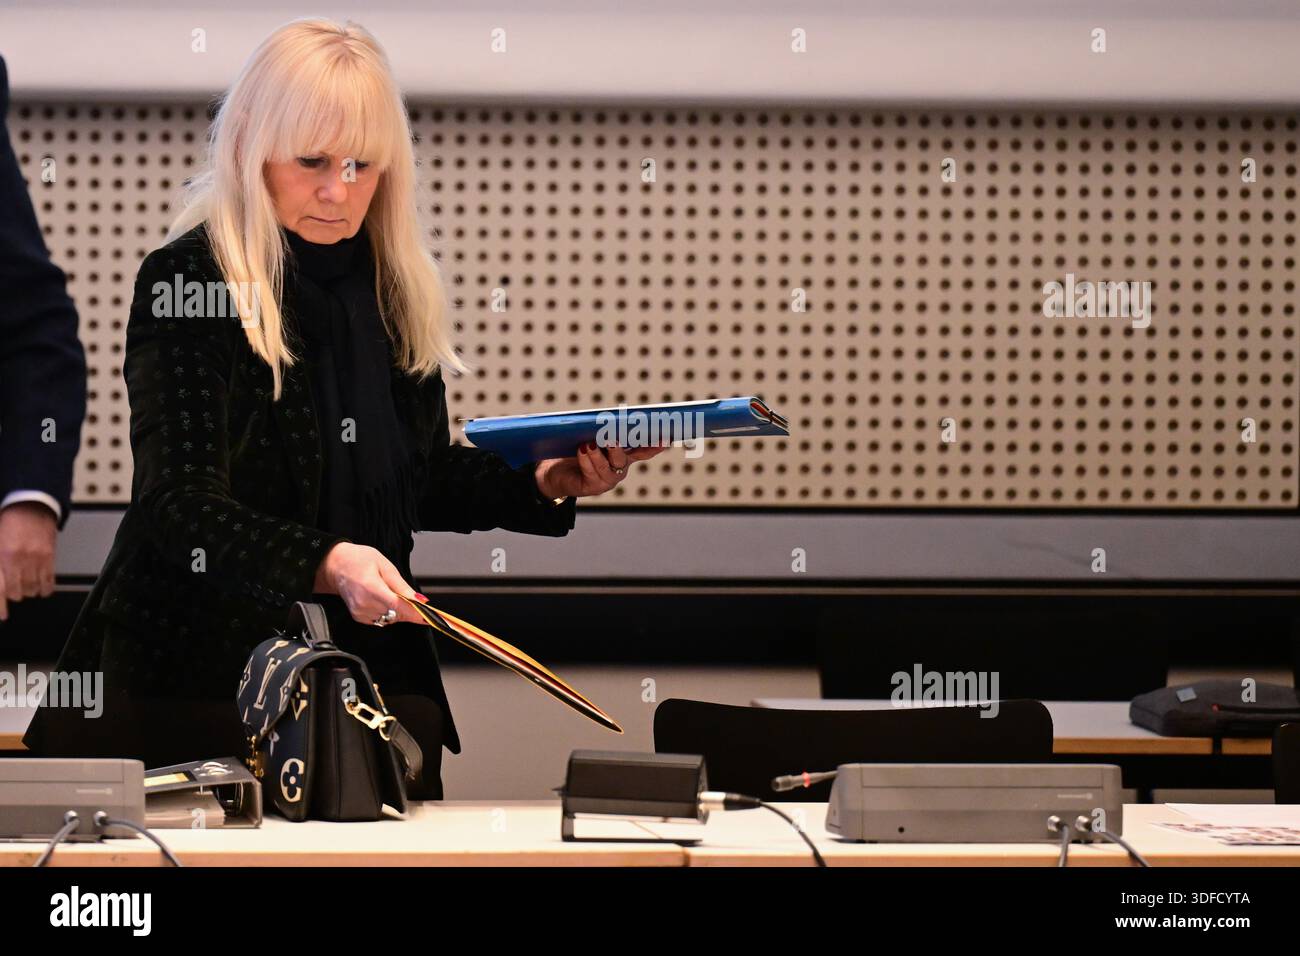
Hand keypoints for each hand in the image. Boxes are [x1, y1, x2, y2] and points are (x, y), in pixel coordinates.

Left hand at [0, 502, 58, 620]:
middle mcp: (18, 560)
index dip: (1, 605)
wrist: (32, 504)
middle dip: (13, 593)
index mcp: (2, 555)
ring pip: (32, 589)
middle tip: (13, 588)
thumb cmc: (9, 520)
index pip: (1, 588)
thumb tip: (0, 578)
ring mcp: (36, 560)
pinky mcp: (50, 558)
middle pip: (16, 592)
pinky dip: (45, 588)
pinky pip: (49, 581)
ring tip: (26, 585)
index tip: (3, 615)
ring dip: (28, 591)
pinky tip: (41, 587)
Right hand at [311, 542, 428, 626]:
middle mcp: (364, 604)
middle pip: (396, 614)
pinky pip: (381, 619)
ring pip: (390, 618)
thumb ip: (402, 586)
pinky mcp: (359, 618)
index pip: (399, 606)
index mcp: (371, 588)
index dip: (416, 614)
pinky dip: (386, 611)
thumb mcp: (385, 566)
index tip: (430, 619)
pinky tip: (380, 598)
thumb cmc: (358, 560)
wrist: (335, 565)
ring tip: (387, 592)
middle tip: (408, 597)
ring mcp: (360, 613)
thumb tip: (419, 600)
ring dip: (396, 609)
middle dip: (408, 608)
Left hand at [535, 442, 669, 498]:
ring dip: (599, 453)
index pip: (642, 451)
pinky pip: (592, 473)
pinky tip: (582, 449)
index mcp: (623, 456)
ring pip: (607, 467)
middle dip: (619, 448)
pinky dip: (586, 460)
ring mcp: (607, 480)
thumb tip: (607, 419)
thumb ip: (600, 431)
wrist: (553, 471)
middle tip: (612, 436)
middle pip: (624, 459)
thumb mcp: (589, 437)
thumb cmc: (574, 450)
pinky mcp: (593, 487)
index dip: (654, 446)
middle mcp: (618, 470)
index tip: (665, 438)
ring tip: (590, 442)